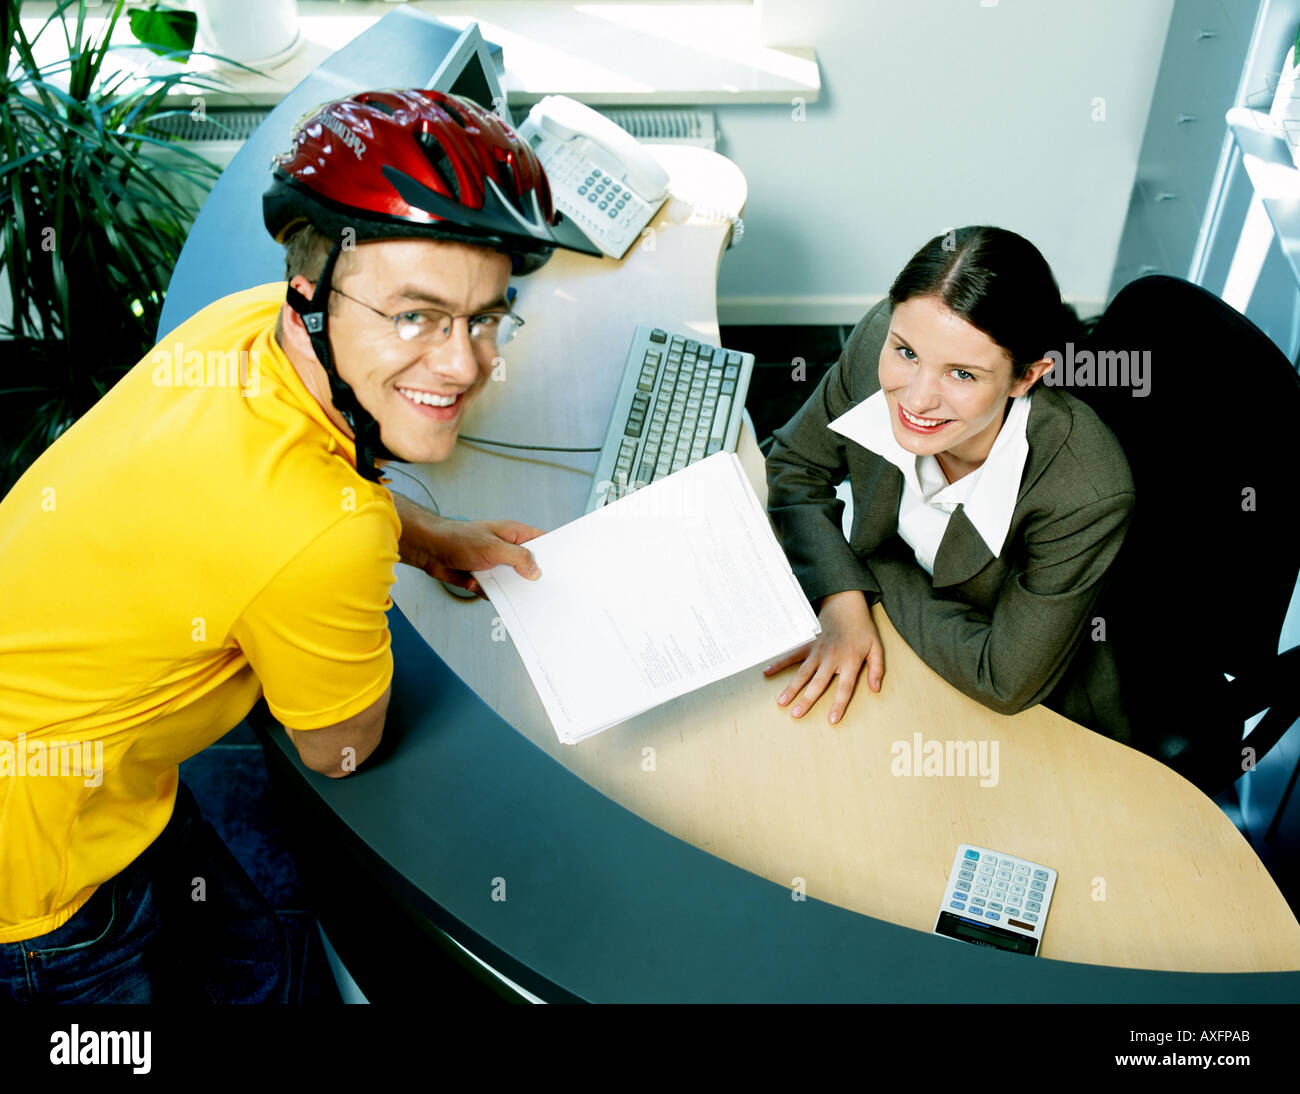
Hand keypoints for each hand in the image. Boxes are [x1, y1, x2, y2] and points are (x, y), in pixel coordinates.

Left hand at [393, 495, 543, 596]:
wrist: (430, 550)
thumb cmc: (459, 539)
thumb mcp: (494, 548)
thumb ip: (518, 558)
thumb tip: (535, 570)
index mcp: (513, 534)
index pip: (540, 541)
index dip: (551, 553)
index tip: (560, 569)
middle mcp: (506, 548)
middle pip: (528, 565)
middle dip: (529, 577)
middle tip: (534, 587)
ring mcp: (495, 563)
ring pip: (512, 580)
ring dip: (507, 587)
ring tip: (502, 588)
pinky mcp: (484, 576)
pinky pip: (496, 589)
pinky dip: (489, 591)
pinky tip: (477, 585)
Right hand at [762, 589, 883, 723]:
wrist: (846, 604)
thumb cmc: (862, 628)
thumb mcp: (876, 647)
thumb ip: (877, 669)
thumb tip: (875, 688)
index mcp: (850, 661)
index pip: (844, 688)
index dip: (838, 705)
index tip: (831, 720)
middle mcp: (831, 658)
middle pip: (818, 683)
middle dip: (806, 699)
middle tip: (796, 714)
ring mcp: (817, 651)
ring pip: (802, 672)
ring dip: (791, 688)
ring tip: (781, 702)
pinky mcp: (808, 644)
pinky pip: (792, 655)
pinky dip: (779, 663)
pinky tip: (767, 672)